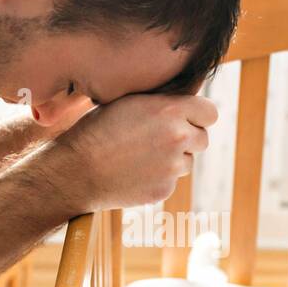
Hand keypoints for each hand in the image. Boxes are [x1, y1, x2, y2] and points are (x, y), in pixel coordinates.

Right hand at [45, 93, 216, 212]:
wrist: (76, 170)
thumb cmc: (97, 130)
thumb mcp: (129, 102)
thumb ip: (162, 101)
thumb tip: (185, 97)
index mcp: (170, 110)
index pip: (210, 112)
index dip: (198, 116)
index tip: (188, 120)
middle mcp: (178, 137)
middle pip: (202, 139)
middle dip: (187, 139)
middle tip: (159, 140)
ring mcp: (173, 167)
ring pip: (187, 162)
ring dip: (172, 160)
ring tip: (139, 156)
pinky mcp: (165, 190)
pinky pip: (171, 181)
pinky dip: (158, 178)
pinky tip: (133, 172)